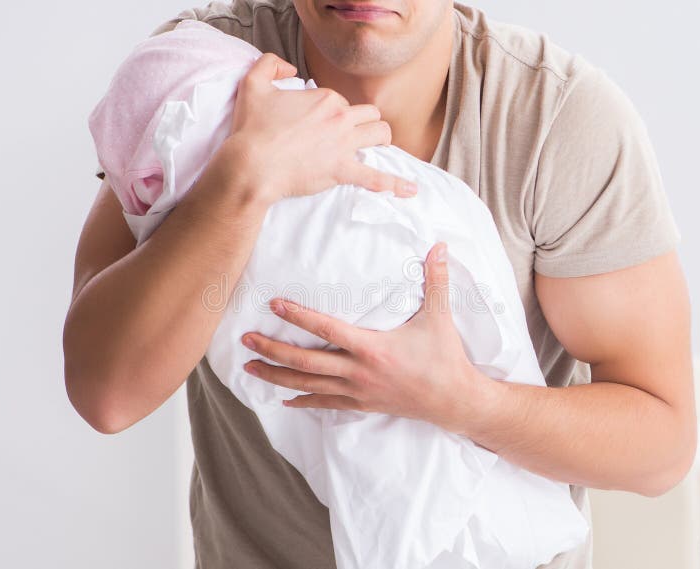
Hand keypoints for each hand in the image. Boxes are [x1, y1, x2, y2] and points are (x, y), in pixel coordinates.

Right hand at [224, 52, 418, 203]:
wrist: (252, 164)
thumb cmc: (252, 130)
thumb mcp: (253, 85)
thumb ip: (269, 64)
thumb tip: (288, 67)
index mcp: (324, 98)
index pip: (342, 101)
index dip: (334, 113)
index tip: (322, 125)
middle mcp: (339, 117)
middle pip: (369, 114)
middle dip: (366, 122)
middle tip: (358, 133)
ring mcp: (343, 144)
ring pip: (380, 134)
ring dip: (382, 139)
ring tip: (379, 146)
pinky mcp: (342, 170)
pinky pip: (376, 178)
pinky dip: (395, 184)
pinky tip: (410, 190)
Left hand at [240, 242, 486, 433]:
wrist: (453, 401)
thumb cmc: (444, 358)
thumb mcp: (439, 318)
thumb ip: (436, 281)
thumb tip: (438, 245)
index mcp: (372, 348)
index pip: (326, 330)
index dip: (298, 317)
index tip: (274, 305)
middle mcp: (358, 372)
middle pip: (304, 362)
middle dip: (272, 350)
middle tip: (245, 339)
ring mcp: (357, 391)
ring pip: (307, 385)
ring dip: (275, 376)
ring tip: (249, 367)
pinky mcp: (361, 404)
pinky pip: (324, 403)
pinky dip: (301, 400)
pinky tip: (283, 399)